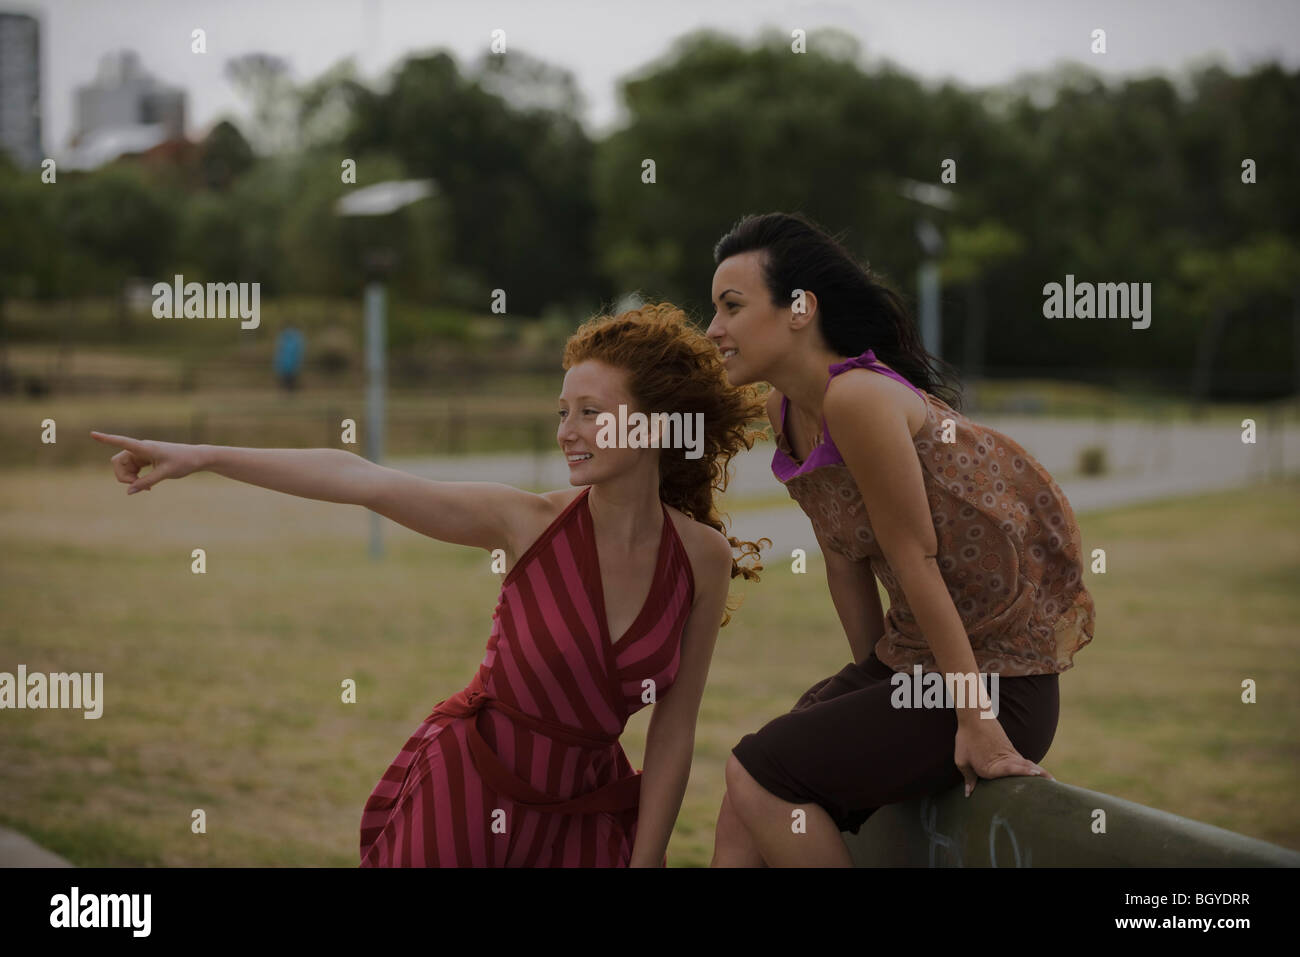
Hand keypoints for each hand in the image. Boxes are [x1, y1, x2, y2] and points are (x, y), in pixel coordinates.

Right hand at [90, 431, 205, 493]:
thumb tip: (128, 492)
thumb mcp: (165, 474)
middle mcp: (140, 449)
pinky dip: (136, 478)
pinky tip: (148, 485)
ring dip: (131, 479)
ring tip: (148, 487)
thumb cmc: (183, 462)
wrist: (197, 458)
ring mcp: (142, 454)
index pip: (122, 442)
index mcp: (145, 447)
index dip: (106, 439)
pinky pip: (132, 469)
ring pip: (124, 467)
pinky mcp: (145, 459)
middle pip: (118, 462)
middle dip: (123, 477)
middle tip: (140, 486)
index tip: (92, 434)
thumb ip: (146, 483)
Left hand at [953, 716, 1053, 796]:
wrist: (974, 718)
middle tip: (1054, 787)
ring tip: (1053, 783)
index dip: (1024, 772)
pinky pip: (1024, 762)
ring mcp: (1010, 755)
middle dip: (1038, 778)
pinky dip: (1033, 768)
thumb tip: (969, 794)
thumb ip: (968, 778)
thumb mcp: (962, 760)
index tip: (1036, 774)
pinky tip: (1042, 775)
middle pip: (1023, 769)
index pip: (1010, 769)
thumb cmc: (966, 739)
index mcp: (991, 766)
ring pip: (1027, 765)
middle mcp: (1004, 761)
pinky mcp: (1011, 751)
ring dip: (1040, 773)